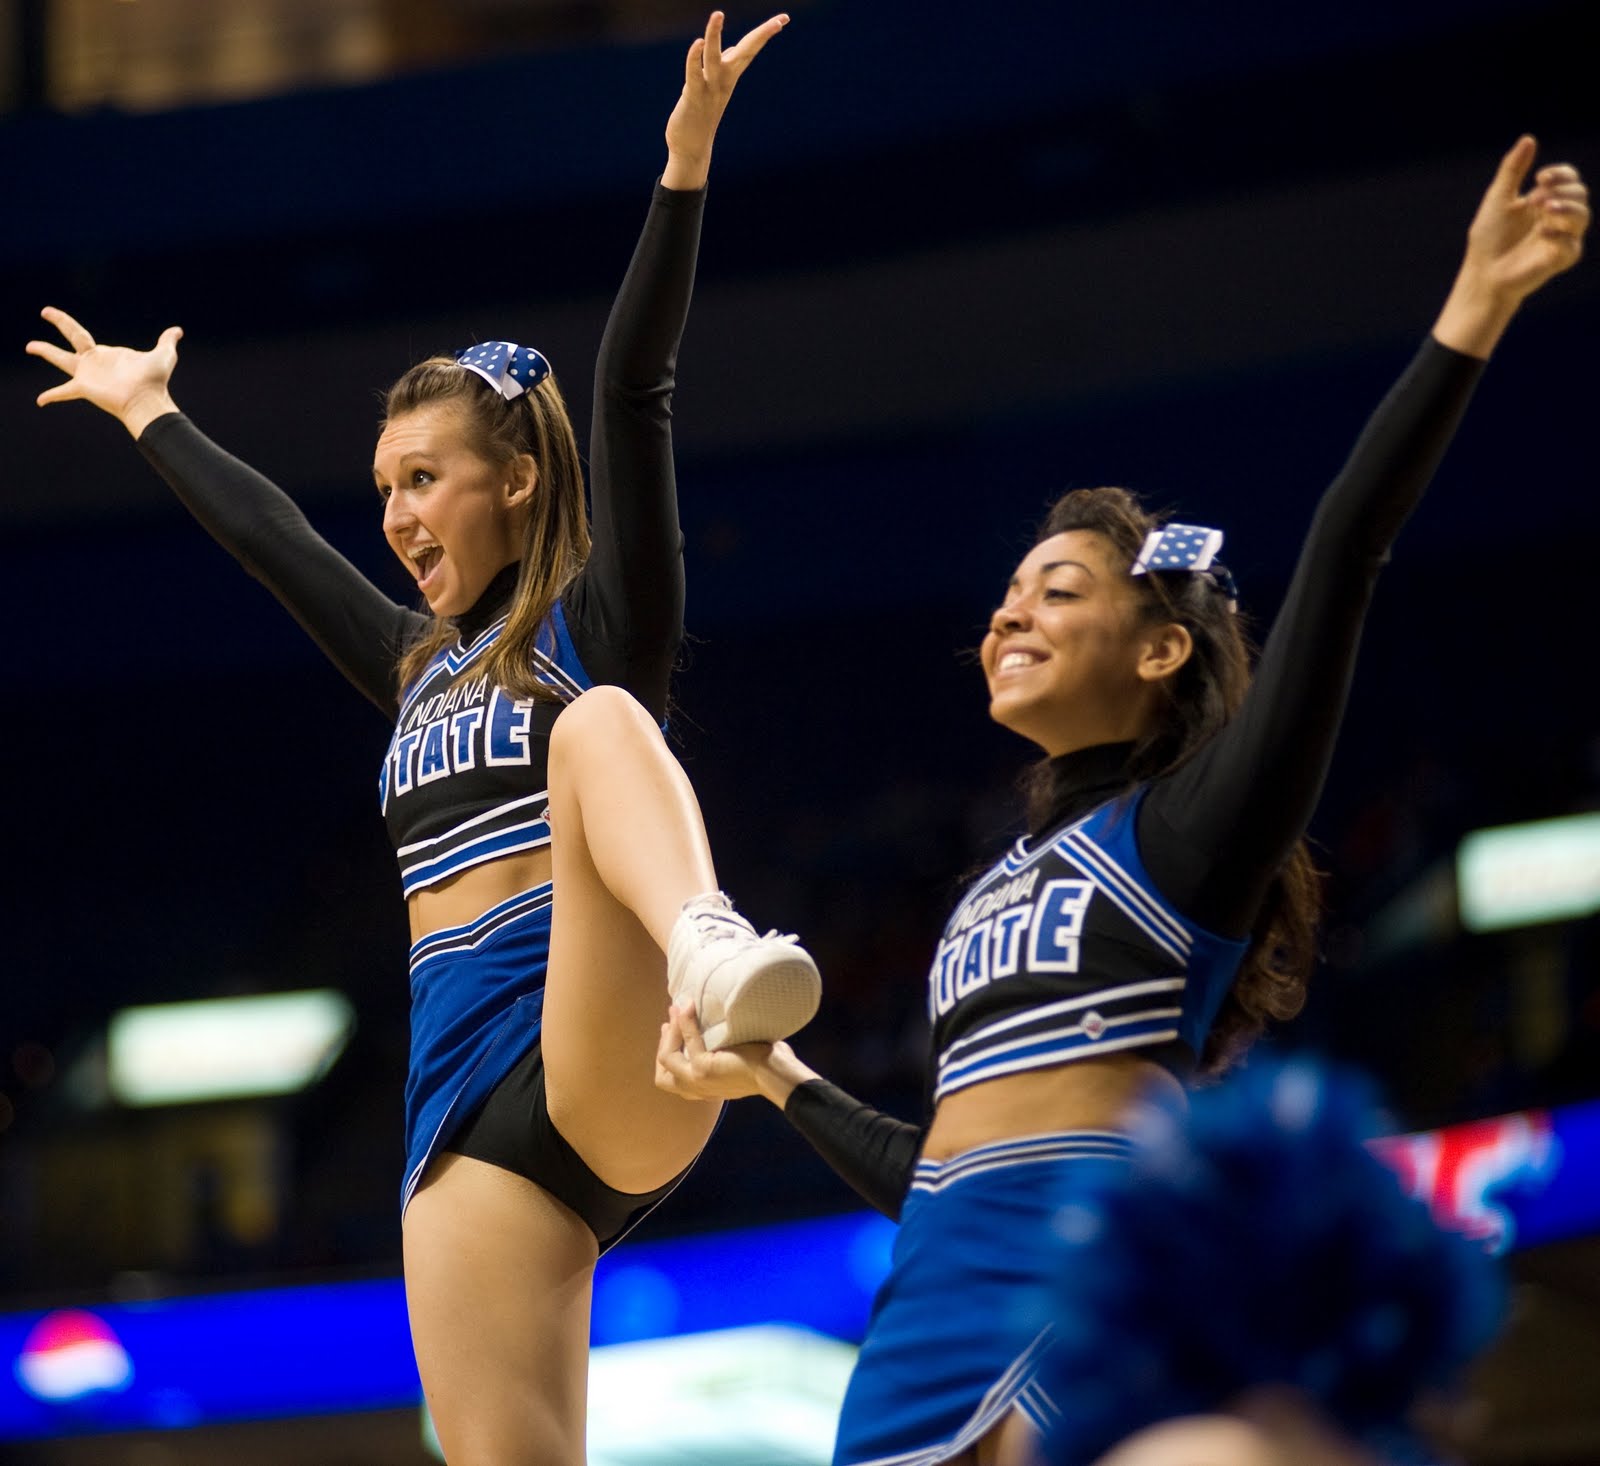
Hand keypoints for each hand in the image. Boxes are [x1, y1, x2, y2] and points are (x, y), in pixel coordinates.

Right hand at [27, 307, 183, 437]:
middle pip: (72, 337)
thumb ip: (167, 341)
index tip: (78, 329)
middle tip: (45, 311)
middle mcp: (95, 362)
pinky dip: (52, 396)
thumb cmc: (155, 380)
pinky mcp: (85, 387)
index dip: (84, 333)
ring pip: (60, 358)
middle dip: (60, 321)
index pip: (90, 340)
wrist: (148, 400)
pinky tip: (40, 401)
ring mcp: (88, 374)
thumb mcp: (163, 355)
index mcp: (107, 354)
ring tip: (29, 346)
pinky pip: (64, 392)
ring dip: (44, 351)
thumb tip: (177, 330)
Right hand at [655, 1002, 789, 1101]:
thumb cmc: (766, 1064)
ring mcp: (698, 1081)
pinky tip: (689, 1007)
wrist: (777, 1073)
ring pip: (668, 1058)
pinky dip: (686, 1023)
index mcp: (706, 1090)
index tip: (671, 1031)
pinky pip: (687, 1043)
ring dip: (671, 1032)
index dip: (668, 1055)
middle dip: (664, 1045)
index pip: (674, 1080)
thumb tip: (714, 1024)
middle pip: (662, 1075)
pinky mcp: (703, 1069)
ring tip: (678, 1009)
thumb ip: (720, 1052)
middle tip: (668, 1021)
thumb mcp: (735, 1059)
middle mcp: (698, 1090)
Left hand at [661, 10, 788, 190]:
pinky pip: (694, 74)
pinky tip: (697, 42)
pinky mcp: (694, 97)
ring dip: (714, 35)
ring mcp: (710, 89)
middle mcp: (725, 81)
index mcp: (730, 76)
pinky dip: (694, 58)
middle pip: (745, 52)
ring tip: (718, 13)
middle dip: (762, 35)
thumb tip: (731, 50)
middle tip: (780, 20)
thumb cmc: (700, 114)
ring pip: (713, 58)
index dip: (766, 33)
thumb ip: (723, 68)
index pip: (751, 49)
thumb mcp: (715, 86)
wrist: (691, 150)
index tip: (783, 19)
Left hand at [1462, 135, 1587, 300]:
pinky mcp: (1561, 259)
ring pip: (1583, 215)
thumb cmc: (1489, 239)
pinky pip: (1572, 244)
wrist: (1482, 273)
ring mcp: (1562, 238)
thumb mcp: (1498, 199)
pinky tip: (1542, 231)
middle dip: (1562, 190)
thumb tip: (1528, 138)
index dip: (1561, 174)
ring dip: (1566, 207)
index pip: (1568, 179)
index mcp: (1546, 200)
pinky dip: (1559, 235)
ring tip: (1544, 207)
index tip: (1540, 177)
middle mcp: (1558, 217)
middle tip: (1535, 197)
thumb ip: (1513, 170)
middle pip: (1579, 193)